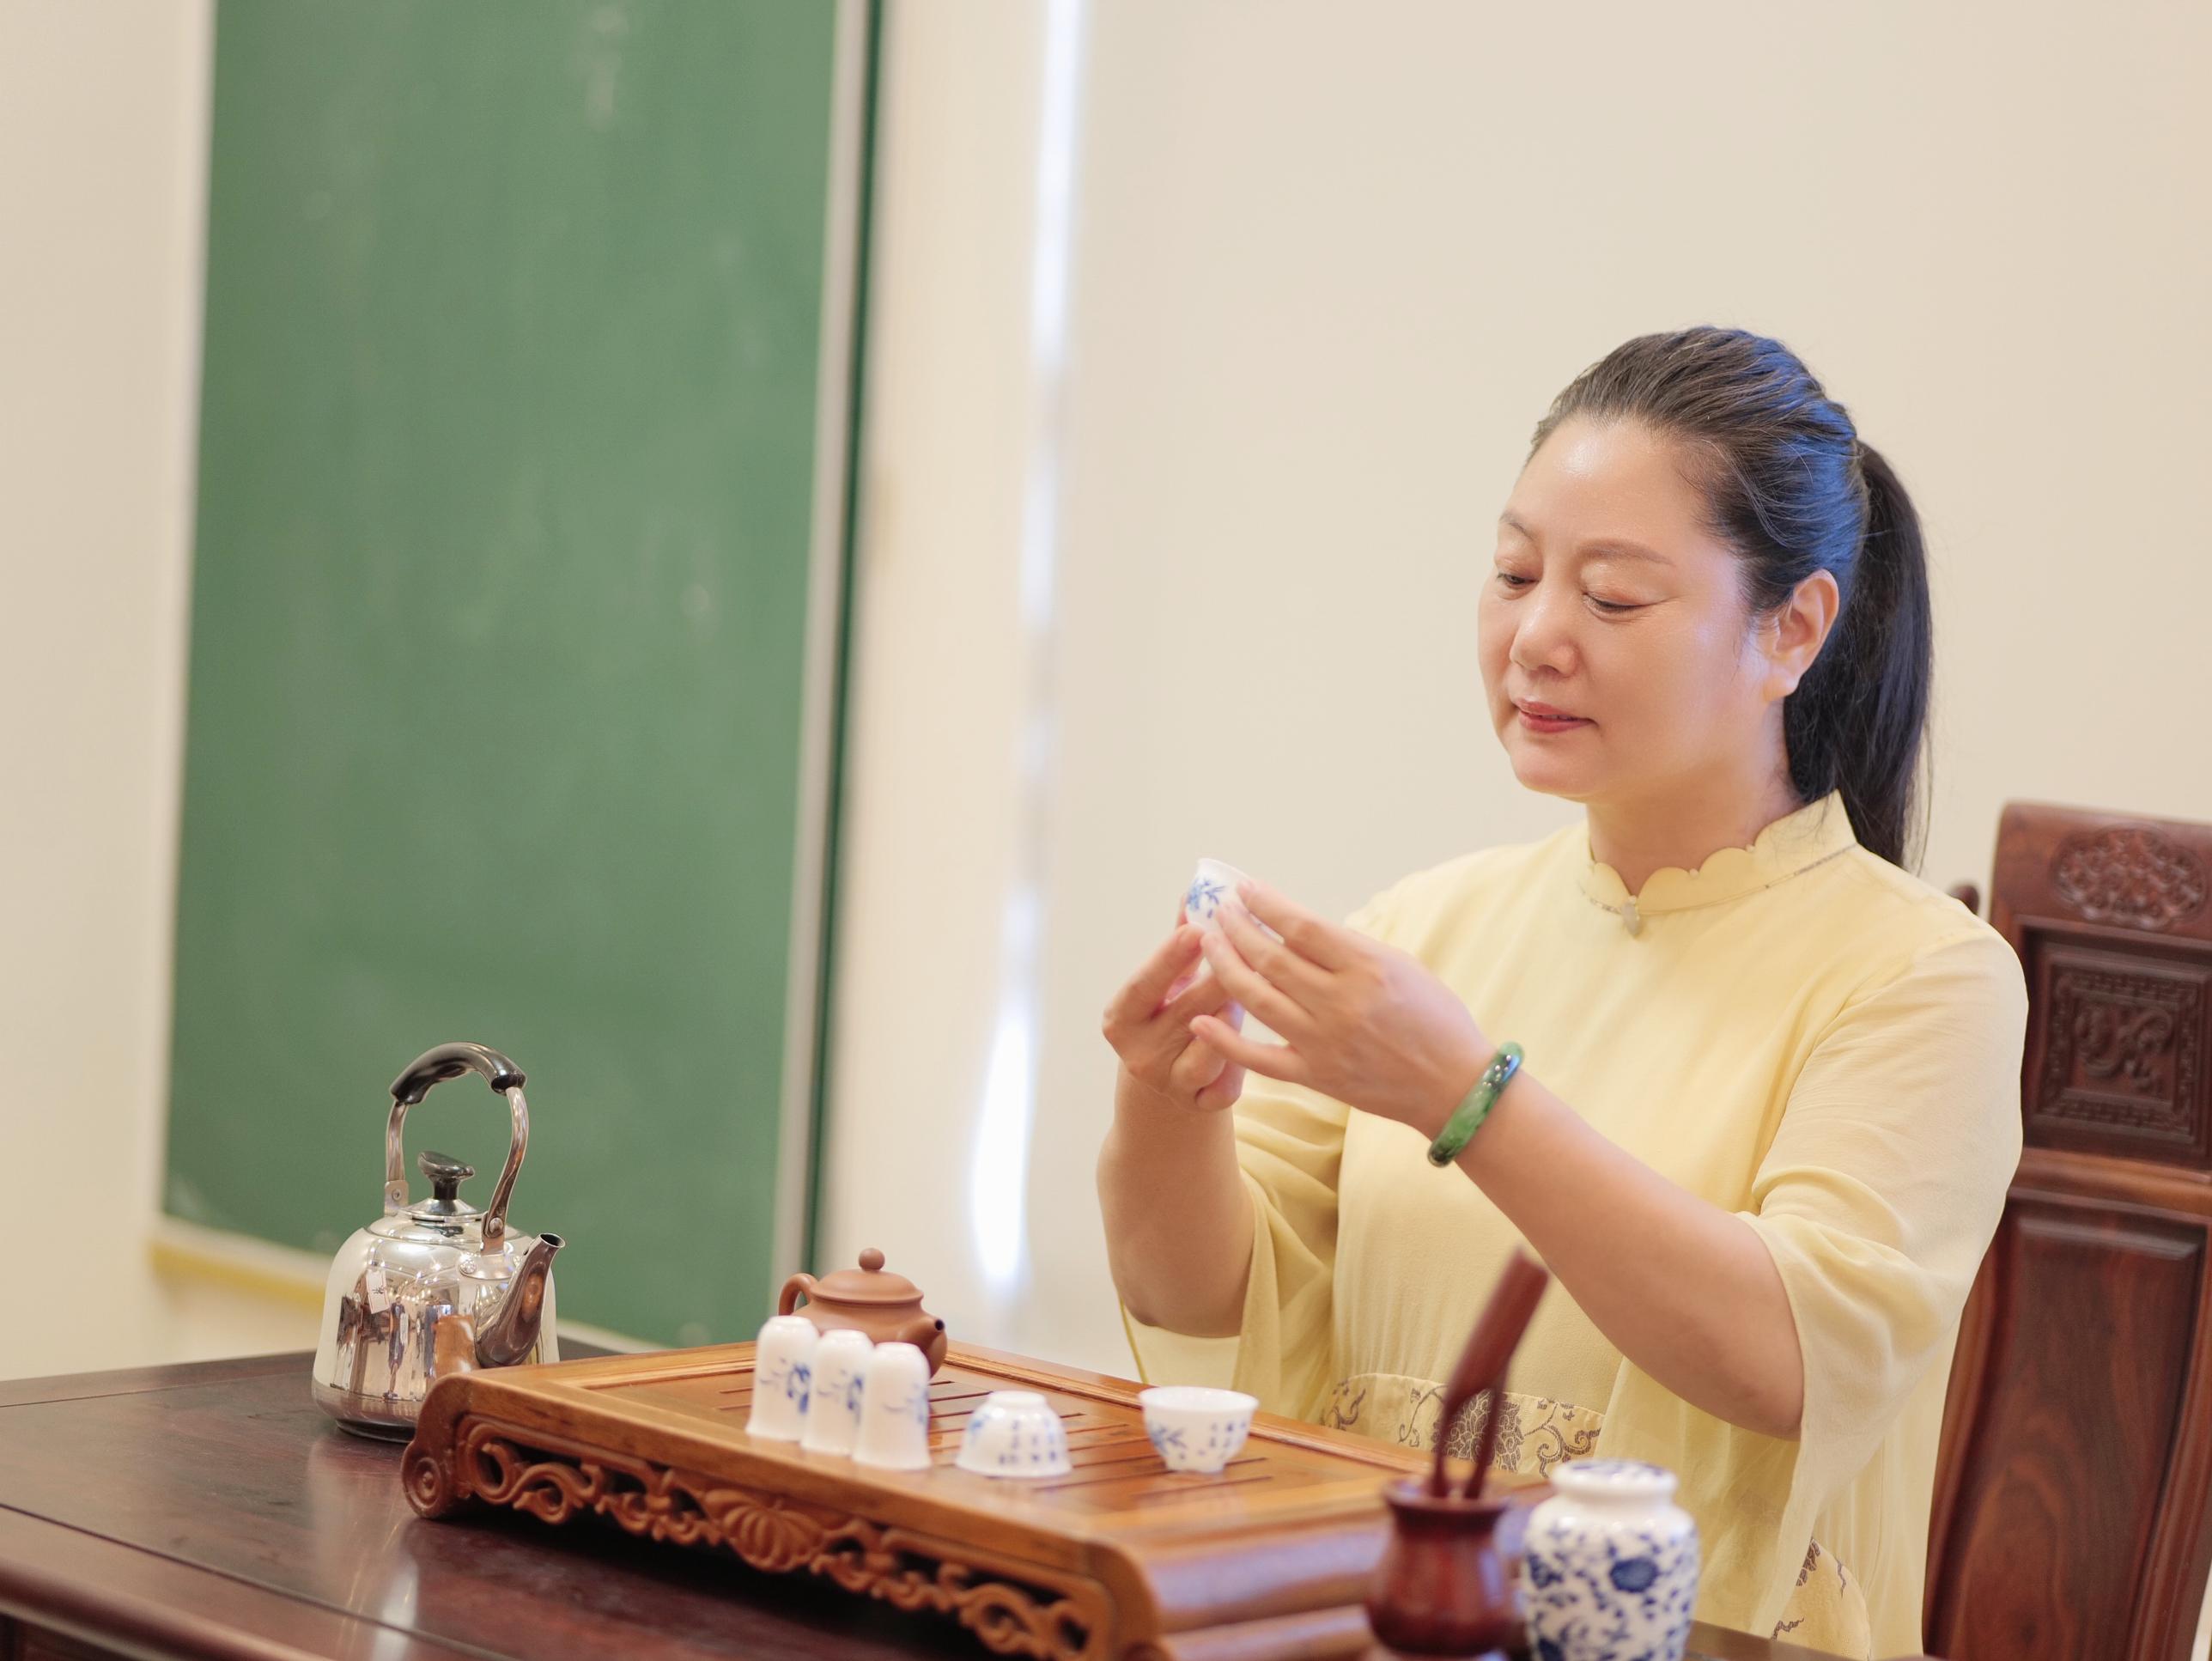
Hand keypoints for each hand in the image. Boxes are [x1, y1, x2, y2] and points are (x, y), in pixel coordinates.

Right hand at [1101, 908, 1248, 1112]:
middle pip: (1185, 1012)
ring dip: (1232, 1021)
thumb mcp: (1166, 981)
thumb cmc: (1171, 1013)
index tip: (1198, 930)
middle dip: (1220, 981)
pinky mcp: (1198, 1106)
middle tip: (1251, 951)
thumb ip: (1180, 940)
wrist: (1168, 1080)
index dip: (1169, 959)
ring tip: (1249, 997)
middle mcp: (1139, 1054)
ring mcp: (1167, 1083)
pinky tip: (1252, 1051)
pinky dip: (1239, 1067)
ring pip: (1209, 1049)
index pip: (1145, 985)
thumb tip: (1195, 889)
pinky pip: (1226, 1085)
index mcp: (1121, 1018)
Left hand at [1189, 880, 1487, 1133]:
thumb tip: (1295, 927)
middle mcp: (1342, 1003)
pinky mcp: (1315, 1076)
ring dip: (1226, 967)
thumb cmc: (1434, 1018)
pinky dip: (1227, 1040)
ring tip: (1209, 944)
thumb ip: (1349, 948)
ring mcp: (1324, 1042)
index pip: (1301, 927)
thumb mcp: (1402, 966)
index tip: (1246, 889)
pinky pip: (1260, 1058)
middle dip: (1237, 928)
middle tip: (1219, 911)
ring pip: (1258, 999)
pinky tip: (1201, 1019)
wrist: (1454, 1085)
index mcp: (1368, 968)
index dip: (1267, 905)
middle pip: (1271, 958)